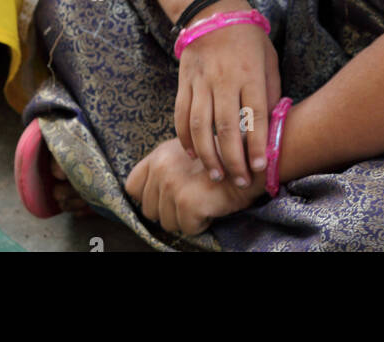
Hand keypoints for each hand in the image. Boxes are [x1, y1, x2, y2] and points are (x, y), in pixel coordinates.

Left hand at [126, 137, 263, 236]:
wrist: (250, 162)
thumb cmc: (221, 163)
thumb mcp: (186, 155)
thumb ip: (163, 169)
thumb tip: (147, 196)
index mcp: (158, 155)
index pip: (132, 187)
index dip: (148, 197)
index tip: (168, 197)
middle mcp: (160, 166)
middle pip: (148, 210)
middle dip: (169, 211)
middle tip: (193, 197)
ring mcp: (171, 184)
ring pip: (166, 223)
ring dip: (186, 218)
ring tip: (203, 199)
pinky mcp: (186, 201)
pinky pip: (186, 229)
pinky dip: (201, 223)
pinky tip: (211, 205)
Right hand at [174, 17, 280, 186]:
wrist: (213, 11)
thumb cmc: (249, 39)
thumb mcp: (269, 59)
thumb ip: (269, 92)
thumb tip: (270, 127)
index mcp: (249, 74)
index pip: (254, 116)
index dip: (256, 145)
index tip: (258, 168)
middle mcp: (223, 79)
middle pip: (225, 127)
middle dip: (232, 159)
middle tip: (238, 182)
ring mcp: (201, 81)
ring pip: (199, 125)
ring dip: (207, 154)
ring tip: (217, 174)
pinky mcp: (184, 82)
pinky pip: (181, 114)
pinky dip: (185, 137)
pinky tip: (193, 154)